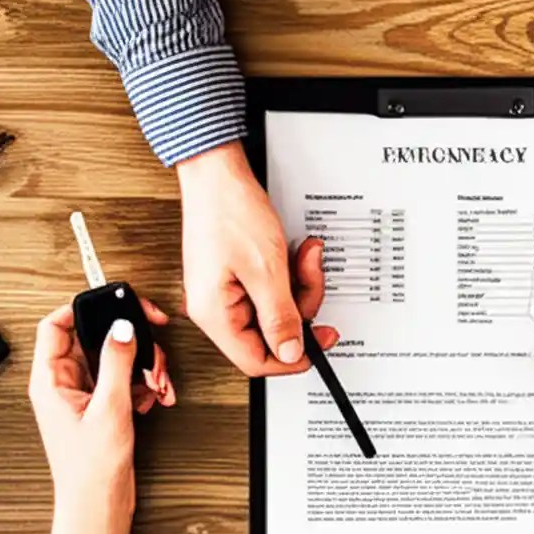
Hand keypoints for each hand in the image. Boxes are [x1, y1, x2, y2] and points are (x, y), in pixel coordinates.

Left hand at [28, 300, 175, 533]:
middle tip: (149, 342)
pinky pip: (123, 380)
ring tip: (155, 381)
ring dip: (141, 365)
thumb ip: (116, 363)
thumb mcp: (108, 408)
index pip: (56, 325)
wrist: (99, 505)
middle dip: (127, 341)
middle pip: (94, 339)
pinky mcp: (101, 407)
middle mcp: (63, 384)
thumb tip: (122, 328)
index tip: (114, 304)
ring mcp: (83, 396)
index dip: (82, 308)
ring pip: (114, 359)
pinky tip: (152, 397)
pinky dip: (142, 384)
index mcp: (50, 380)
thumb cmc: (90, 469)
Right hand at [178, 142, 338, 376]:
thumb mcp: (266, 270)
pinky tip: (296, 254)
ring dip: (298, 285)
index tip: (318, 344)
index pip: (255, 360)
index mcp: (214, 314)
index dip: (291, 358)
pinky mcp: (234, 277)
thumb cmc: (230, 211)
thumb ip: (281, 317)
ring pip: (274, 310)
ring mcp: (224, 292)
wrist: (217, 173)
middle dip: (301, 307)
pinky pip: (268, 290)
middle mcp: (214, 308)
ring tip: (306, 257)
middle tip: (314, 280)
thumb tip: (290, 353)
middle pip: (269, 334)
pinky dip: (288, 274)